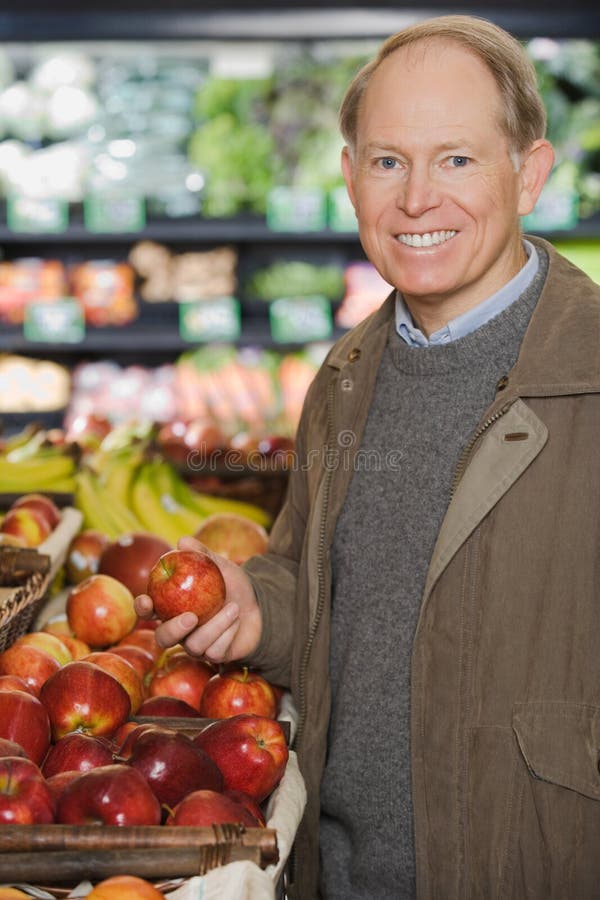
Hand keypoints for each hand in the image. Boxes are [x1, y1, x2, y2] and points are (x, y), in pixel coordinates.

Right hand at [135, 536, 261, 664]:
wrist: (259, 606)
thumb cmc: (233, 585)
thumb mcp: (220, 566)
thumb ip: (202, 554)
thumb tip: (183, 541)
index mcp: (172, 607)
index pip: (149, 611)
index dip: (142, 608)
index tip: (146, 601)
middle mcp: (179, 629)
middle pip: (163, 638)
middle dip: (174, 629)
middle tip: (191, 617)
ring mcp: (195, 645)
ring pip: (194, 645)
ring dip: (215, 626)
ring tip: (233, 608)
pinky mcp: (213, 656)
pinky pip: (214, 651)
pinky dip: (228, 633)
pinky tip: (237, 620)